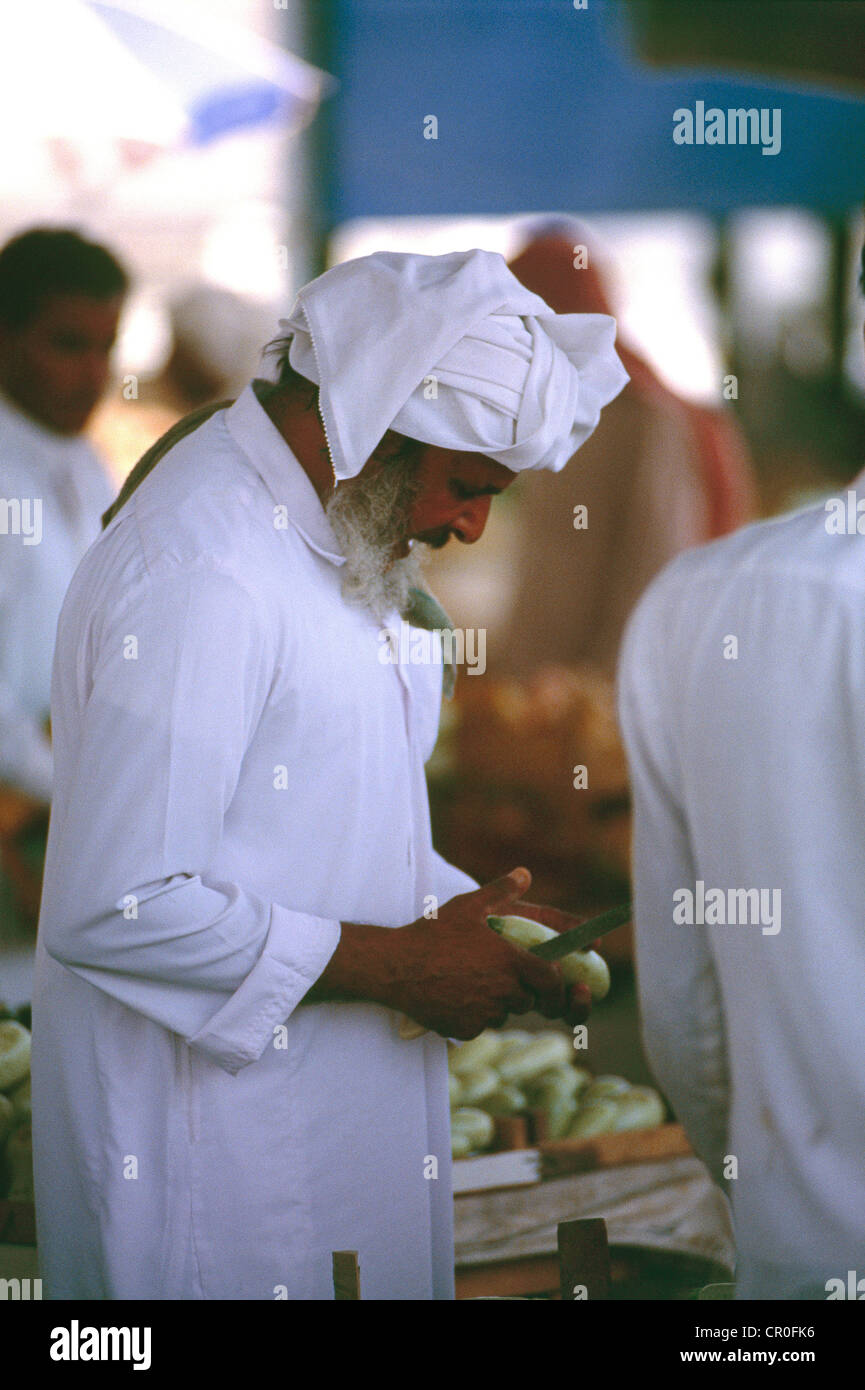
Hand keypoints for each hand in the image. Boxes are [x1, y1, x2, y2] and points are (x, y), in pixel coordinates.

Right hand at [389, 868, 590, 1039]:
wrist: (395, 967)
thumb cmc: (433, 934)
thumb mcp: (468, 906)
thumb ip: (501, 891)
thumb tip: (524, 873)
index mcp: (510, 962)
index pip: (552, 980)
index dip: (553, 980)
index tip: (545, 974)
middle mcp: (502, 991)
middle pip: (529, 1000)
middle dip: (522, 991)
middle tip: (499, 974)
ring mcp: (484, 1013)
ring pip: (504, 1014)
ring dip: (498, 1003)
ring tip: (472, 980)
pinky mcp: (465, 1029)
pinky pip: (480, 1025)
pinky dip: (474, 1015)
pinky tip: (455, 994)